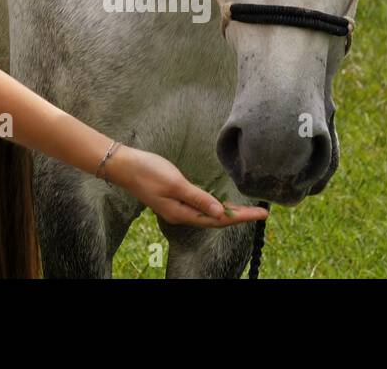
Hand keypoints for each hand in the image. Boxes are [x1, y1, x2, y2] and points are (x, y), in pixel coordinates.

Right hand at [106, 146, 269, 227]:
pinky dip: (215, 205)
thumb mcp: (175, 183)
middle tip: (262, 212)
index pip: (219, 220)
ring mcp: (177, 207)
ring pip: (209, 214)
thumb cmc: (148, 171)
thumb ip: (198, 198)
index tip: (262, 213)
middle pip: (216, 219)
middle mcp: (181, 214)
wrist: (124, 165)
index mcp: (182, 213)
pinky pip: (201, 206)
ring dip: (229, 212)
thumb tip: (220, 213)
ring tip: (248, 210)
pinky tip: (222, 203)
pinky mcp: (174, 198)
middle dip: (240, 216)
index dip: (241, 217)